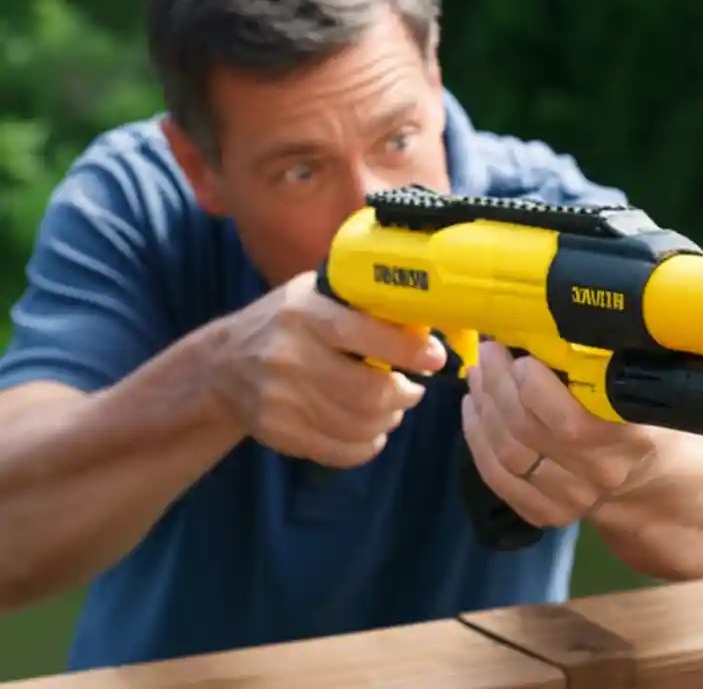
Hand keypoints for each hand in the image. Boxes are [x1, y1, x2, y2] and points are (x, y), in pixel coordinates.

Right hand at [210, 271, 447, 466]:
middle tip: (412, 390)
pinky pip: (338, 451)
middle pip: (368, 393)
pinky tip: (372, 433)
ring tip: (393, 410)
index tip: (435, 358)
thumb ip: (359, 304)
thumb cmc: (285, 323)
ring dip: (388, 421)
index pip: (367, 336)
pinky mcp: (276, 432)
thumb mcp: (313, 296)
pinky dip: (366, 446)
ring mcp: (280, 398)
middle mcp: (289, 355)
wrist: (222, 364)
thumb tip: (423, 319)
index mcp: (306, 313)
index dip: (410, 351)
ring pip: (357, 426)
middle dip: (404, 395)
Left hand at [461, 341, 656, 527]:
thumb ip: (602, 364)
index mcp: (627, 438)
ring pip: (505, 454)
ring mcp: (571, 499)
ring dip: (483, 409)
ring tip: (479, 376)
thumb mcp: (638, 388)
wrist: (653, 481)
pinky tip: (474, 411)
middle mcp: (599, 473)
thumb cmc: (645, 418)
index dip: (530, 384)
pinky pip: (497, 478)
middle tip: (488, 353)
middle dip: (496, 385)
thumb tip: (544, 327)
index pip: (566, 420)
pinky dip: (477, 441)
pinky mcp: (546, 514)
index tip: (519, 354)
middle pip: (524, 431)